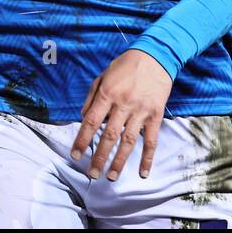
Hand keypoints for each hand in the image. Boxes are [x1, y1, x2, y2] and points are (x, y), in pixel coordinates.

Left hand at [71, 49, 172, 181]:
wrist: (156, 55)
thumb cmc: (126, 65)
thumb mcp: (103, 75)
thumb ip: (91, 96)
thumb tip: (82, 118)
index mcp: (108, 93)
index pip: (91, 121)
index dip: (82, 140)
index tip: (75, 155)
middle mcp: (123, 104)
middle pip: (109, 135)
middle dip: (99, 156)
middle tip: (92, 173)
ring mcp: (141, 111)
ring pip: (129, 141)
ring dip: (119, 161)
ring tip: (111, 176)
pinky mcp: (156, 114)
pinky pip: (152, 140)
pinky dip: (148, 157)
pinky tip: (143, 172)